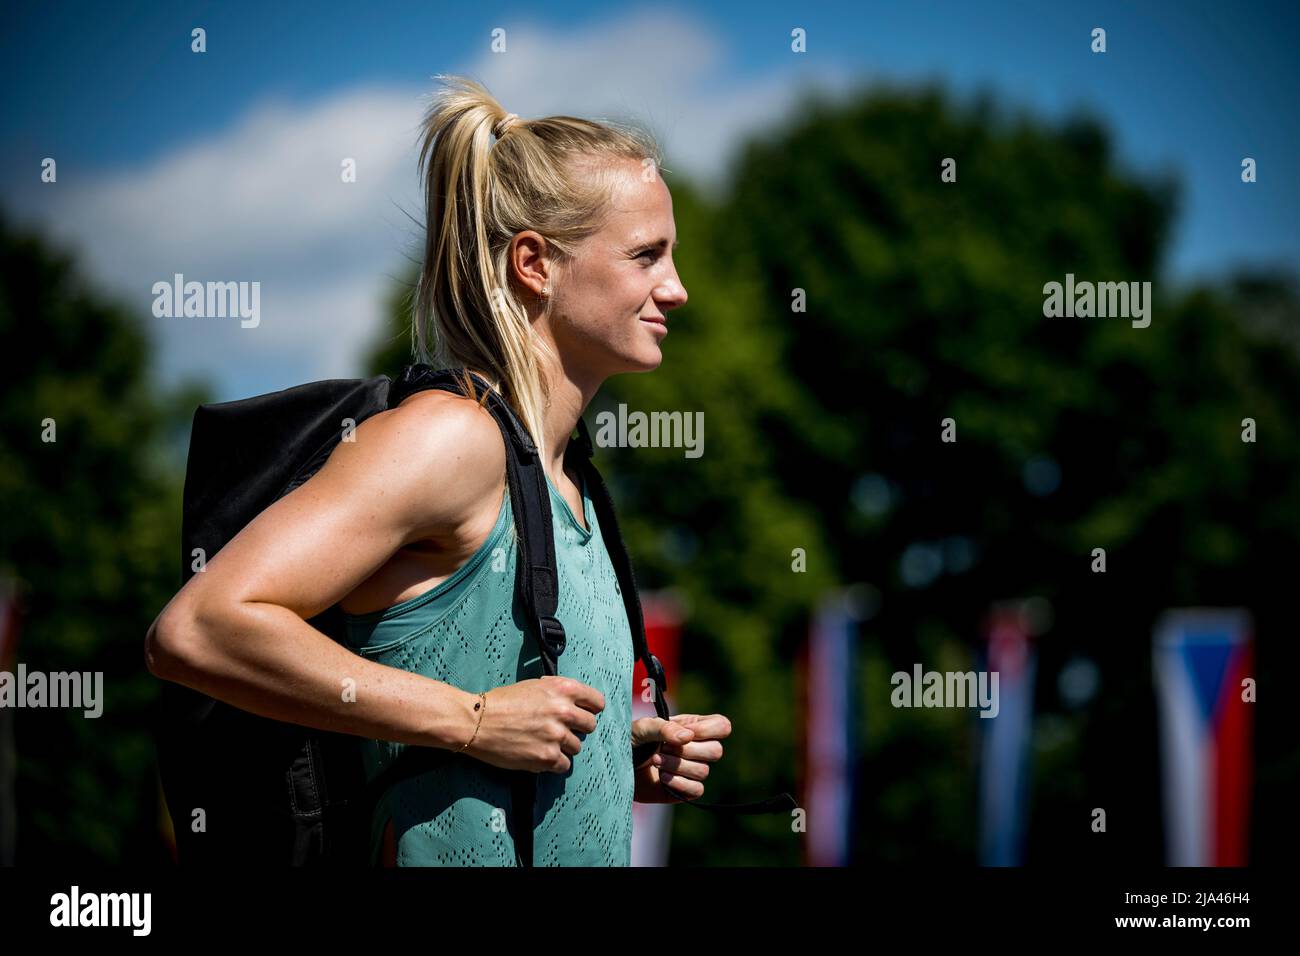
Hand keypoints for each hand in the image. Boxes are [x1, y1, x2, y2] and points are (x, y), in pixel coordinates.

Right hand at [463, 676, 603, 772]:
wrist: (477, 722)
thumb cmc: (502, 701)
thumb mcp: (534, 685)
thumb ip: (557, 693)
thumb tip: (574, 703)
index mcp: (563, 689)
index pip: (597, 702)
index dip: (590, 709)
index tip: (583, 714)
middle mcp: (564, 711)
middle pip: (590, 725)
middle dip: (578, 729)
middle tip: (561, 730)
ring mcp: (557, 735)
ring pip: (576, 747)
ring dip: (563, 746)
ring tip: (543, 742)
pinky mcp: (547, 757)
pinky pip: (564, 765)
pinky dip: (554, 763)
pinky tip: (540, 755)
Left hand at [631, 713, 730, 803]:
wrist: (614, 766)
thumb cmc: (628, 740)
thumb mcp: (643, 728)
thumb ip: (664, 728)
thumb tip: (688, 737)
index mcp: (692, 727)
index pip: (722, 726)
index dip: (707, 730)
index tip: (685, 733)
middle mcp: (696, 748)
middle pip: (716, 751)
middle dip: (687, 751)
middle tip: (664, 748)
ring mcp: (691, 770)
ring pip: (703, 771)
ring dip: (676, 766)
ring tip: (656, 761)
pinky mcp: (685, 791)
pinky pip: (697, 790)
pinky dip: (678, 783)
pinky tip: (662, 777)